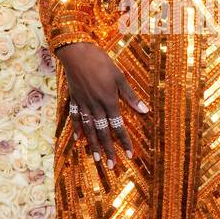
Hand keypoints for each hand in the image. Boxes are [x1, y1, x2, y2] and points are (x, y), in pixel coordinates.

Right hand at [55, 40, 149, 168]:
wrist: (76, 53)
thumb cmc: (101, 62)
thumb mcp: (119, 77)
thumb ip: (130, 96)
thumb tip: (145, 111)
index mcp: (109, 101)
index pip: (118, 126)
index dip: (124, 141)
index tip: (129, 155)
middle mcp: (96, 106)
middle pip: (103, 132)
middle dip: (108, 150)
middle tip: (112, 165)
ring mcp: (83, 104)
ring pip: (89, 129)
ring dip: (93, 145)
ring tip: (97, 159)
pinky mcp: (74, 99)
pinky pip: (75, 117)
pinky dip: (77, 129)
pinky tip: (79, 139)